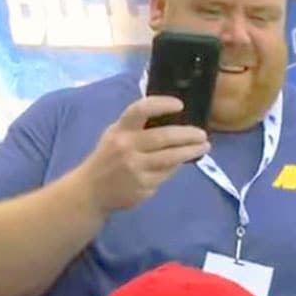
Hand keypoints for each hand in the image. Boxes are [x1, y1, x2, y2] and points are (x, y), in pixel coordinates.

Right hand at [76, 96, 211, 212]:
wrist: (91, 190)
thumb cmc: (108, 158)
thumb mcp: (115, 135)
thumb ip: (137, 127)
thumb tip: (173, 121)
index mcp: (120, 129)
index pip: (140, 110)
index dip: (161, 104)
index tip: (180, 105)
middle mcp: (126, 146)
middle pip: (163, 136)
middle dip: (188, 135)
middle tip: (202, 134)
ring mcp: (135, 167)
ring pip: (170, 157)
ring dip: (191, 151)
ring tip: (204, 147)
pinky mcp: (143, 185)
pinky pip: (166, 173)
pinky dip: (176, 166)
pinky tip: (183, 162)